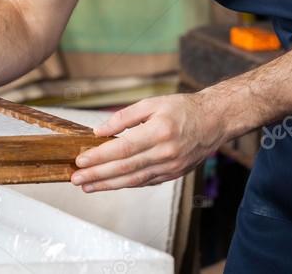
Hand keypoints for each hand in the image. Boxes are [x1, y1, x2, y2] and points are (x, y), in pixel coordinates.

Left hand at [70, 93, 223, 191]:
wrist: (214, 121)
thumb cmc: (183, 108)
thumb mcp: (152, 103)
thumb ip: (124, 117)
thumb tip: (100, 131)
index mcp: (159, 132)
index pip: (122, 149)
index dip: (99, 157)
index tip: (80, 161)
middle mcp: (165, 153)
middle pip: (125, 169)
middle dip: (97, 176)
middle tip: (76, 179)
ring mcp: (170, 167)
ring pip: (134, 180)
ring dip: (108, 185)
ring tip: (88, 187)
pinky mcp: (174, 174)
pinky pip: (146, 182)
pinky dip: (126, 184)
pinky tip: (111, 184)